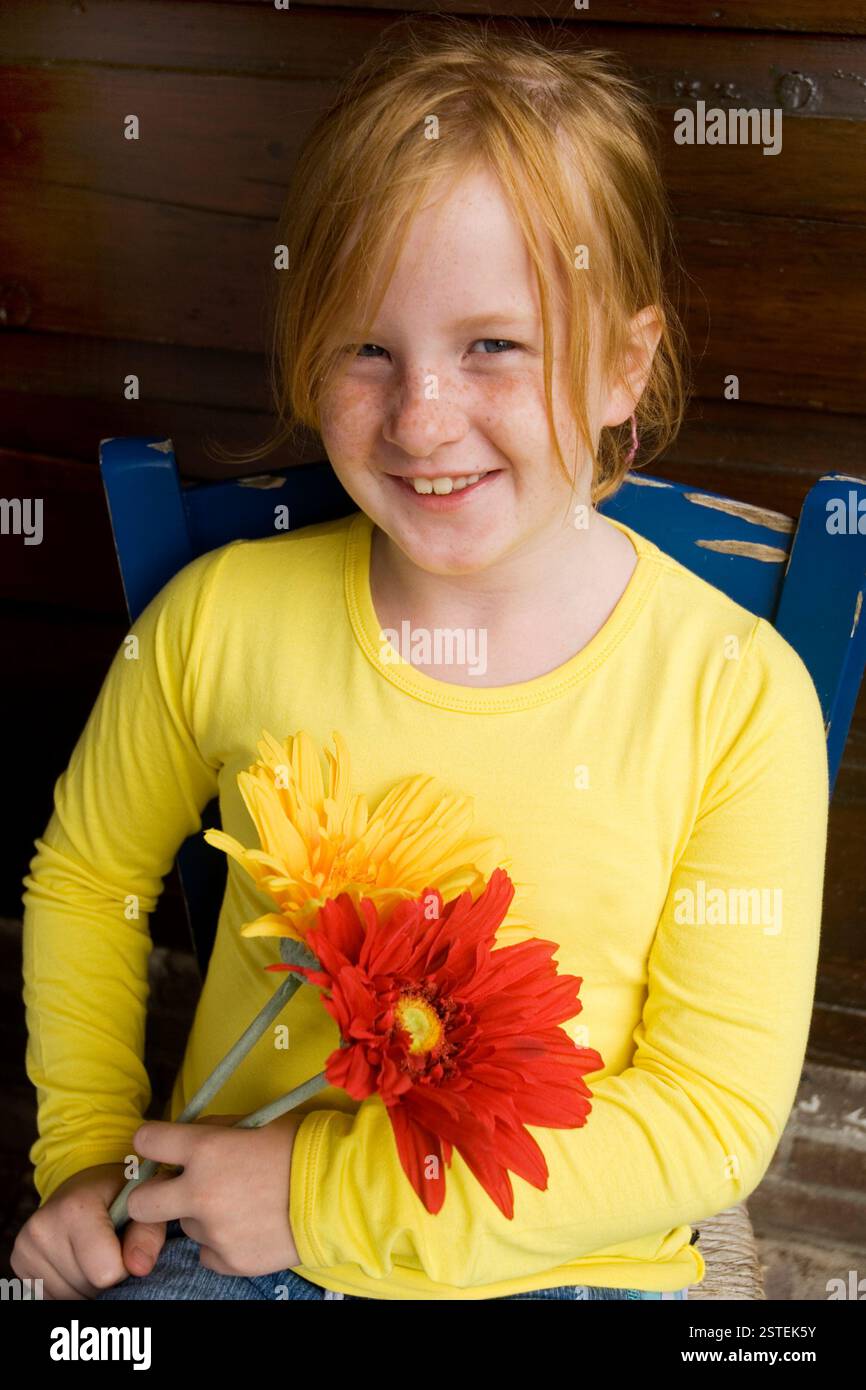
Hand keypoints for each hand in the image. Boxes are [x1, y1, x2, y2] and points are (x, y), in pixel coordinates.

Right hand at [10, 1161, 171, 1298]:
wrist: (83, 1183)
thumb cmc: (118, 1193)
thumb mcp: (141, 1204)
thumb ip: (148, 1234)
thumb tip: (140, 1268)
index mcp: (75, 1208)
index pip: (106, 1272)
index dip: (124, 1266)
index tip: (125, 1244)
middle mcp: (42, 1227)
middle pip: (87, 1287)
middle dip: (105, 1277)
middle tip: (109, 1247)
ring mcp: (25, 1246)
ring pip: (69, 1297)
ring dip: (88, 1285)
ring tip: (93, 1253)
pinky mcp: (18, 1262)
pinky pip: (52, 1297)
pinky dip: (70, 1287)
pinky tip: (76, 1261)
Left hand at [127, 1112, 301, 1277]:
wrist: (341, 1192)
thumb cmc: (301, 1147)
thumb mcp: (255, 1122)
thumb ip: (213, 1131)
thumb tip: (184, 1138)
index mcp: (207, 1150)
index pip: (148, 1141)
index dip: (151, 1142)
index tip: (158, 1145)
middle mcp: (201, 1192)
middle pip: (141, 1201)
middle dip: (151, 1194)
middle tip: (175, 1189)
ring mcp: (214, 1232)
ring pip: (186, 1225)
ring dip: (202, 1215)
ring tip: (242, 1204)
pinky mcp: (229, 1261)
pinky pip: (208, 1252)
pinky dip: (222, 1242)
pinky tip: (249, 1225)